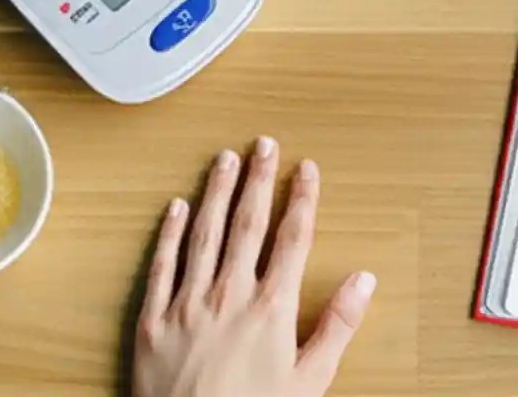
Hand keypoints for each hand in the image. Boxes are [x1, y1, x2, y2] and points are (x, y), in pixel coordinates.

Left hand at [134, 138, 375, 396]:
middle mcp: (229, 295)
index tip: (306, 169)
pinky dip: (169, 233)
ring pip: (204, 234)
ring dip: (216, 192)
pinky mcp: (152, 321)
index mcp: (272, 308)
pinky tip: (176, 207)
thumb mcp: (311, 380)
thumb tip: (365, 280)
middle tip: (264, 144)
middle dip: (258, 180)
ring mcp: (187, 305)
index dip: (302, 199)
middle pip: (248, 224)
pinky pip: (162, 265)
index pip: (292, 238)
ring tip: (224, 159)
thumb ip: (338, 326)